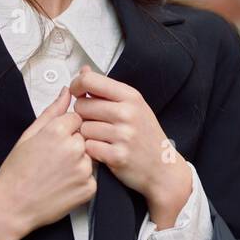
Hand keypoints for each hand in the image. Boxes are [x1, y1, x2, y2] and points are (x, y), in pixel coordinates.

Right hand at [0, 85, 96, 235]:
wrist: (13, 206)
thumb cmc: (17, 173)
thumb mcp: (28, 135)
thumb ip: (52, 111)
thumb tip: (65, 93)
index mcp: (58, 131)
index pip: (77, 118)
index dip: (65, 129)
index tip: (54, 141)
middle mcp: (74, 149)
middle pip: (85, 136)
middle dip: (73, 144)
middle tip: (53, 159)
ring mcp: (84, 169)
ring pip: (90, 155)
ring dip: (78, 161)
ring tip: (56, 172)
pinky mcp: (89, 188)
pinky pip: (92, 176)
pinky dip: (81, 180)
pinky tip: (63, 183)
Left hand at [69, 66, 190, 225]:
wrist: (163, 168)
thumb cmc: (146, 136)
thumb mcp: (134, 105)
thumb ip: (107, 89)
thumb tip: (84, 71)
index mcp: (131, 96)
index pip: (90, 81)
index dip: (76, 85)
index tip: (77, 92)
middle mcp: (127, 113)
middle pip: (82, 105)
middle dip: (82, 114)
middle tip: (94, 121)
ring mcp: (123, 135)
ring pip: (82, 127)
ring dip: (87, 134)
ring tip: (102, 138)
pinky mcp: (117, 155)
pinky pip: (88, 147)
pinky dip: (92, 150)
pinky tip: (103, 150)